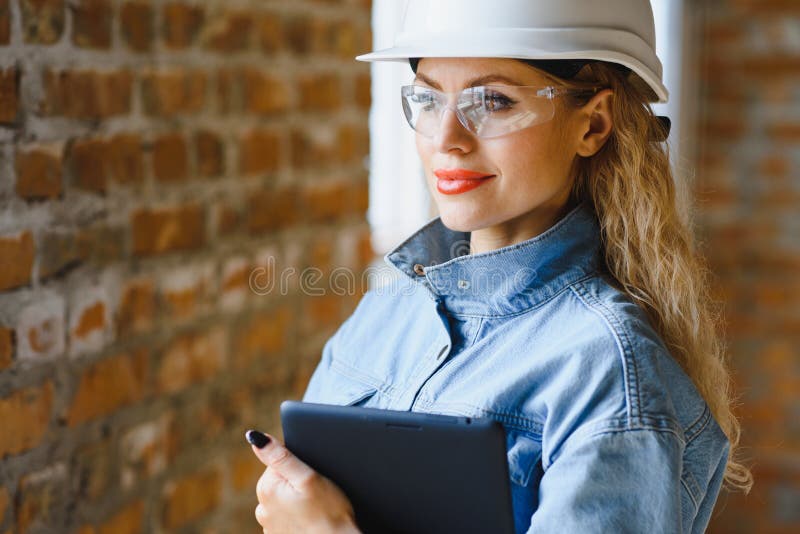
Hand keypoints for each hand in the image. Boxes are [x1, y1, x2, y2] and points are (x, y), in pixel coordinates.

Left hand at [246, 430, 361, 533]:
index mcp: (266, 488)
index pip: (279, 462)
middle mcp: (262, 508)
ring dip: (297, 500)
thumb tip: (254, 437)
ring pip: (285, 499)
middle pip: (281, 480)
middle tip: (316, 493)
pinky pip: (287, 516)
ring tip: (315, 507)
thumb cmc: (328, 512)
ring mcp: (270, 525)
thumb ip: (280, 456)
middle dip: (297, 482)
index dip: (299, 466)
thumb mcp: (308, 477)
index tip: (312, 478)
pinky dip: (298, 515)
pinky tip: (311, 519)